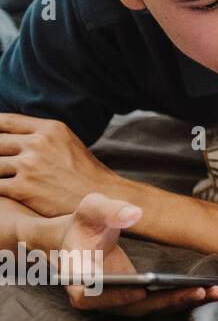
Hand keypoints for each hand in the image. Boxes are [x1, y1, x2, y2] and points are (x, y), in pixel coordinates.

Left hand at [0, 114, 123, 215]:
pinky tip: (6, 195)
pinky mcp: (22, 188)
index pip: (6, 121)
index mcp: (50, 129)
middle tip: (1, 163)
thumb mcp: (68, 143)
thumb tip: (13, 136)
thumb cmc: (85, 175)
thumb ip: (42, 136)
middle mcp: (38, 143)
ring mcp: (29, 165)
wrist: (105, 199)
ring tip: (5, 178)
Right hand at [61, 193, 217, 315]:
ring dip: (181, 302)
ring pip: (149, 308)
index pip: (90, 296)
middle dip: (166, 301)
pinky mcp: (135, 298)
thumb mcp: (92, 208)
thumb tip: (134, 214)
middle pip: (130, 307)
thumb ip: (109, 210)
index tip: (142, 289)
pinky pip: (159, 302)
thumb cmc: (86, 222)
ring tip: (214, 292)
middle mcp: (96, 297)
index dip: (115, 297)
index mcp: (77, 277)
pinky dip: (183, 298)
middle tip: (198, 291)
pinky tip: (211, 290)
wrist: (84, 236)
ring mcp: (117, 300)